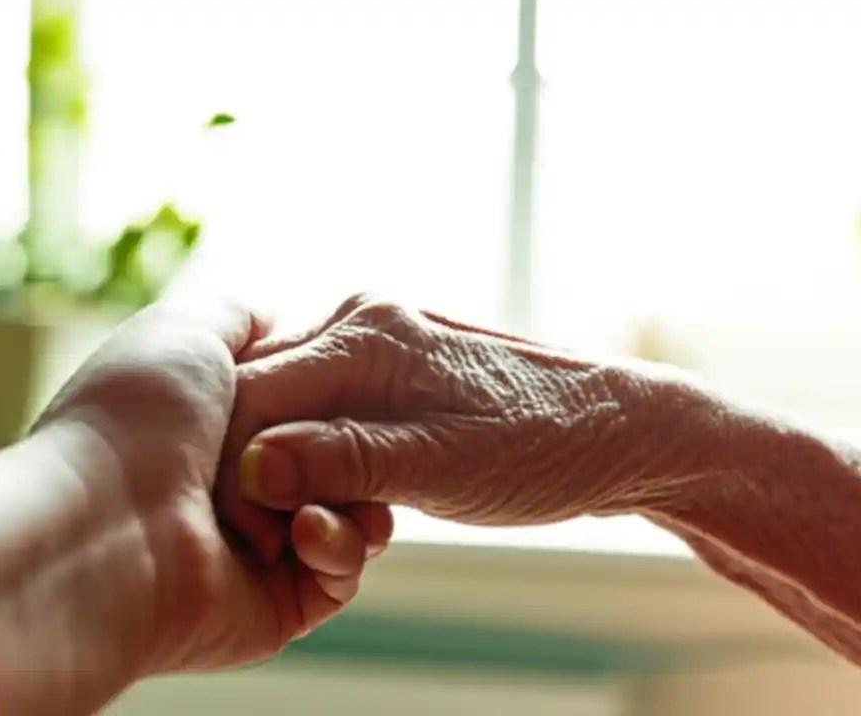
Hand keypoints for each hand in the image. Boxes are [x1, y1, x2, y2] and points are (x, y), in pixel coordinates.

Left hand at [32, 299, 392, 674]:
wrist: (105, 529)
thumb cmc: (135, 422)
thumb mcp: (186, 332)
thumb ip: (239, 318)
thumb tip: (280, 323)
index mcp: (210, 431)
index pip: (303, 408)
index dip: (332, 392)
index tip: (353, 378)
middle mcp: (233, 490)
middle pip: (336, 459)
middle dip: (352, 441)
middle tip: (345, 432)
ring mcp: (257, 551)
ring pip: (352, 515)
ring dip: (352, 494)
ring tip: (315, 491)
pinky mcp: (278, 605)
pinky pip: (340, 572)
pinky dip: (338, 544)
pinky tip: (305, 528)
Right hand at [222, 294, 703, 528]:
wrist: (624, 433)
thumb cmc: (545, 447)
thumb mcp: (441, 465)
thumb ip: (344, 460)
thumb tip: (254, 467)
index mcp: (366, 333)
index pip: (253, 396)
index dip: (236, 472)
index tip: (256, 537)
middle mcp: (364, 321)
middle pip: (262, 397)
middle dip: (263, 473)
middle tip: (294, 538)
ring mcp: (380, 344)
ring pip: (293, 409)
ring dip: (296, 471)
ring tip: (339, 520)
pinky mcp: (396, 374)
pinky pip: (328, 413)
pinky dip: (326, 461)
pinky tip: (352, 498)